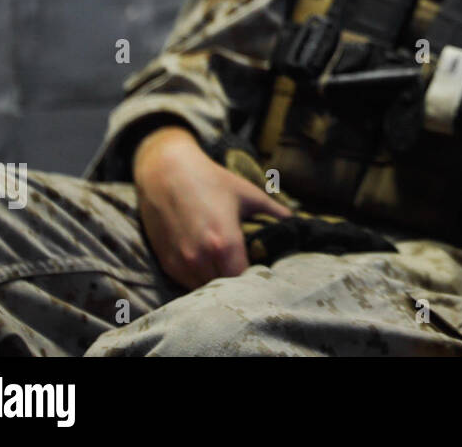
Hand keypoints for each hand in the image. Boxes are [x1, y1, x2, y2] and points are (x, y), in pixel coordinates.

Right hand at [132, 127, 291, 290]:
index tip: (259, 271)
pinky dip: (198, 280)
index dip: (253, 278)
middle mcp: (201, 258)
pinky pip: (186, 283)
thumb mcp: (248, 194)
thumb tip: (295, 220)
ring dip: (215, 283)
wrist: (167, 172)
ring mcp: (182, 262)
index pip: (243, 280)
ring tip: (226, 270)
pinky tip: (208, 266)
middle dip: (235, 284)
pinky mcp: (166, 263)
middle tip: (244, 273)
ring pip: (203, 289)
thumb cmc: (211, 180)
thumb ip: (274, 211)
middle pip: (224, 288)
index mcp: (225, 243)